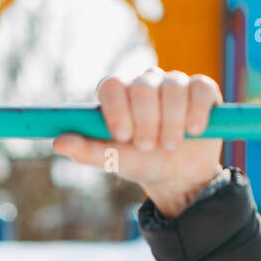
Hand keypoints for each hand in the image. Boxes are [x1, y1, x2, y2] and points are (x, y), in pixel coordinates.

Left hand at [52, 68, 224, 217]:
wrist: (179, 177)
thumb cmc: (142, 164)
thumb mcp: (114, 161)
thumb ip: (87, 150)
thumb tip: (58, 142)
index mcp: (120, 95)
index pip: (112, 86)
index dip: (116, 109)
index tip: (122, 136)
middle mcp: (145, 83)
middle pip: (142, 86)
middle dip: (146, 121)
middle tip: (148, 147)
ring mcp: (174, 84)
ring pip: (173, 88)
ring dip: (172, 122)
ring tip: (171, 146)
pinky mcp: (202, 90)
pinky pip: (200, 88)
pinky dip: (197, 111)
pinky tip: (194, 130)